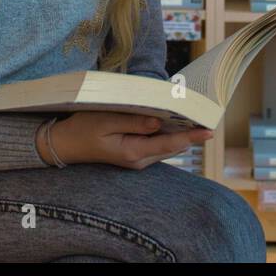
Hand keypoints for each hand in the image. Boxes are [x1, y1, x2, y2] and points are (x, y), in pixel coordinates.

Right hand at [42, 112, 213, 169]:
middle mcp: (139, 160)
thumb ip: (134, 122)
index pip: (171, 144)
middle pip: (174, 146)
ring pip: (167, 146)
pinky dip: (167, 133)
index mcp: (133, 151)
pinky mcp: (135, 155)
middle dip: (190, 132)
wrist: (65, 145)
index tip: (210, 130)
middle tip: (207, 115)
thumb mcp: (106, 121)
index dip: (192, 136)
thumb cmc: (83, 129)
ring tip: (195, 115)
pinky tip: (172, 119)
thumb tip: (159, 121)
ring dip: (179, 132)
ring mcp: (138, 159)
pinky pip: (158, 144)